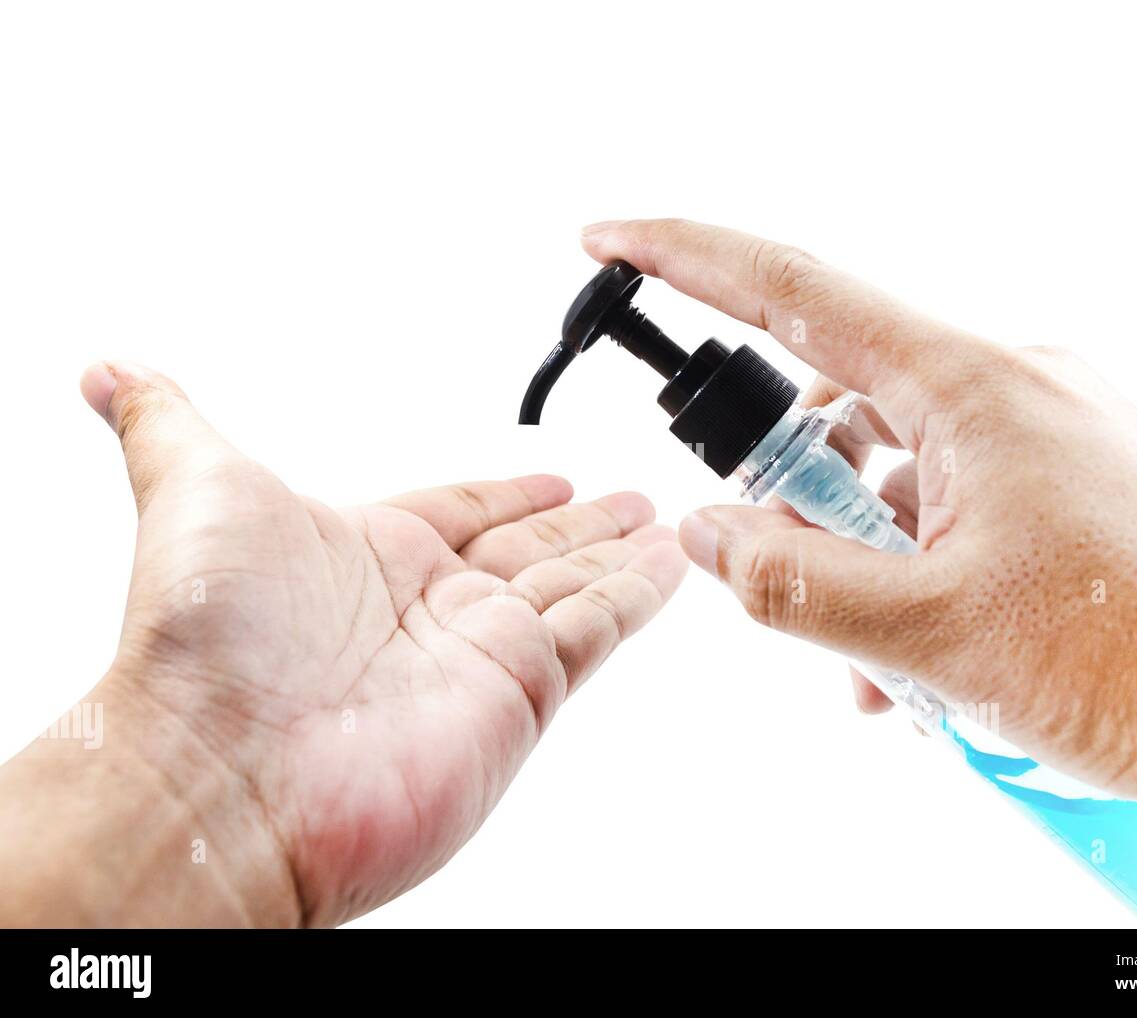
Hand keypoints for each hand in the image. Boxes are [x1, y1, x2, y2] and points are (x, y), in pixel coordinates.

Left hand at [0, 362, 685, 926]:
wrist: (225, 771)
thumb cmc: (203, 637)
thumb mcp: (192, 489)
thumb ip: (166, 422)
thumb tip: (108, 370)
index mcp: (368, 553)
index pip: (462, 510)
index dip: (509, 492)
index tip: (552, 473)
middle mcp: (428, 606)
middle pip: (530, 551)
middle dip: (583, 523)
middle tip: (631, 498)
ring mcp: (478, 653)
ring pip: (573, 588)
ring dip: (621, 557)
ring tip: (667, 528)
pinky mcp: (521, 694)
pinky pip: (597, 631)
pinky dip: (637, 596)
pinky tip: (667, 565)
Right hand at [583, 218, 1136, 833]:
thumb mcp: (939, 634)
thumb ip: (798, 583)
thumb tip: (707, 535)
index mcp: (971, 387)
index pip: (797, 295)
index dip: (688, 261)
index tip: (613, 243)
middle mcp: (1008, 389)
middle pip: (841, 411)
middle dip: (796, 505)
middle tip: (787, 586)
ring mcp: (1044, 434)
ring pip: (898, 481)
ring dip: (864, 571)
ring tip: (890, 673)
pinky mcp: (1070, 483)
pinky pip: (955, 510)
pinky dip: (918, 580)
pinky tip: (933, 668)